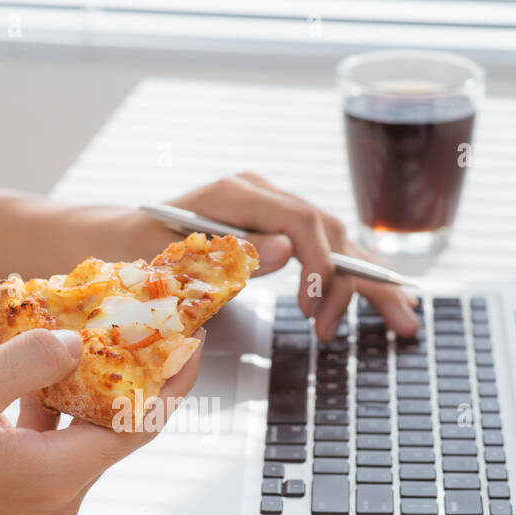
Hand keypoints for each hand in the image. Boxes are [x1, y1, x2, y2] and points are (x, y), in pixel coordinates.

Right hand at [0, 328, 201, 514]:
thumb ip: (27, 360)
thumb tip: (77, 342)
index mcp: (58, 478)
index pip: (142, 424)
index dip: (170, 378)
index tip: (188, 338)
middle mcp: (56, 501)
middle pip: (113, 428)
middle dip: (121, 373)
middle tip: (122, 322)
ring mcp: (32, 507)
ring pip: (76, 435)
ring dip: (75, 388)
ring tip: (63, 337)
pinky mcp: (8, 503)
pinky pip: (46, 448)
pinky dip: (44, 410)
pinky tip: (19, 376)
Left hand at [138, 173, 419, 341]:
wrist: (117, 242)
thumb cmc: (132, 254)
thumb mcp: (168, 263)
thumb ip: (223, 257)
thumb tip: (285, 249)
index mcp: (234, 194)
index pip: (301, 220)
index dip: (320, 265)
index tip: (316, 310)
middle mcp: (260, 195)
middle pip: (330, 229)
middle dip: (366, 277)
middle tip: (398, 319)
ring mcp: (268, 209)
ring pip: (335, 238)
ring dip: (367, 280)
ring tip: (398, 319)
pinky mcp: (272, 228)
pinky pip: (321, 248)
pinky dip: (350, 275)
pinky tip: (377, 297)